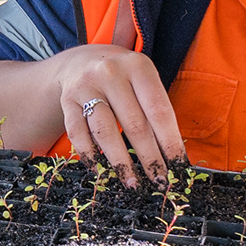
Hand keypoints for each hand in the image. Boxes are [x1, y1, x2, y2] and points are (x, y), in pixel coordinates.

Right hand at [54, 45, 185, 185]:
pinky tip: (101, 170)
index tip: (178, 166)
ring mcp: (86, 87)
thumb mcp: (143, 81)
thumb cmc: (123, 79)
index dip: (170, 142)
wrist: (82, 62)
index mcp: (138, 67)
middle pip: (134, 124)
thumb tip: (172, 155)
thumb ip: (155, 110)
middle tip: (159, 180)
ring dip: (120, 162)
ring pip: (105, 131)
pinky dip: (90, 155)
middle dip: (149, 157)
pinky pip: (78, 134)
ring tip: (132, 183)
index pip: (159, 111)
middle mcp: (111, 73)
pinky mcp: (67, 101)